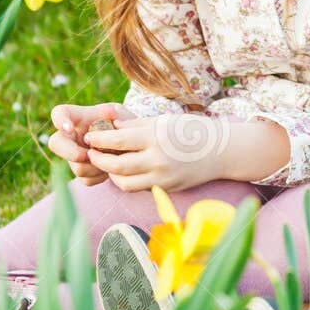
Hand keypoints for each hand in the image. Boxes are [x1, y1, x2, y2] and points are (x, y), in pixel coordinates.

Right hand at [49, 101, 135, 185]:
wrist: (132, 146)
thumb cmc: (125, 125)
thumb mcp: (124, 116)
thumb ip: (117, 113)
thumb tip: (107, 111)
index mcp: (80, 118)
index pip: (60, 113)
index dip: (59, 120)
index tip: (69, 128)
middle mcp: (72, 137)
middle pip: (56, 143)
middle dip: (72, 153)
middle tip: (90, 154)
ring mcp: (74, 155)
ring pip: (76, 167)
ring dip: (95, 166)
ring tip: (112, 159)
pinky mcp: (82, 171)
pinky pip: (86, 179)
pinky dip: (101, 176)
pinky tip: (111, 168)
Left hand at [82, 112, 229, 192]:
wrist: (220, 152)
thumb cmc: (190, 130)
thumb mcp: (162, 120)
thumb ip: (134, 123)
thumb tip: (108, 121)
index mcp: (156, 137)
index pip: (118, 140)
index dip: (99, 140)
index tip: (88, 137)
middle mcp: (158, 160)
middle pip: (116, 165)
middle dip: (99, 160)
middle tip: (91, 153)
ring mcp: (163, 178)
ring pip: (124, 183)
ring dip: (111, 174)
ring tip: (108, 163)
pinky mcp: (166, 189)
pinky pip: (139, 188)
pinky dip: (128, 180)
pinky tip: (125, 171)